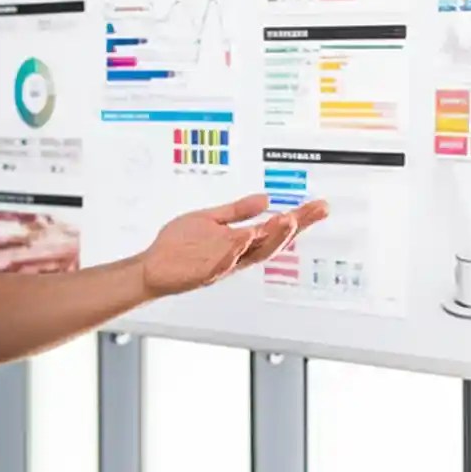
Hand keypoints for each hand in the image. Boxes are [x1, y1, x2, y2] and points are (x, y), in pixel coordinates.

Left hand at [140, 194, 328, 298]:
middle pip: (270, 243)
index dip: (298, 220)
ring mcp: (220, 264)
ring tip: (287, 220)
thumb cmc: (178, 246)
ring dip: (269, 238)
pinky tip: (243, 238)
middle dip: (291, 228)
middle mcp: (235, 255)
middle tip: (309, 213)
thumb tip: (265, 198)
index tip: (319, 207)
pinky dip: (233, 252)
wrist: (151, 267)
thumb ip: (237, 211)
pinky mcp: (202, 273)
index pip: (273, 229)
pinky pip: (221, 263)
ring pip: (250, 253)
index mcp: (239, 243)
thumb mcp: (210, 220)